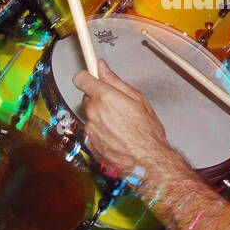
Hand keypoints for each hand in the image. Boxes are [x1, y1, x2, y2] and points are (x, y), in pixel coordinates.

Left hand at [72, 61, 184, 180]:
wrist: (147, 161)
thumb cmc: (147, 133)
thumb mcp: (138, 99)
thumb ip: (116, 81)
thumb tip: (103, 68)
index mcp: (105, 97)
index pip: (81, 78)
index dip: (87, 76)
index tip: (92, 75)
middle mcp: (93, 112)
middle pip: (88, 98)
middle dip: (100, 99)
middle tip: (117, 106)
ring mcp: (90, 129)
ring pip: (91, 115)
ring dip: (101, 117)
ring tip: (120, 124)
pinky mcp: (90, 143)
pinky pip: (92, 131)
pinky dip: (101, 131)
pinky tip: (116, 135)